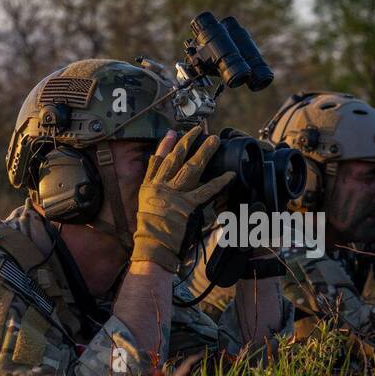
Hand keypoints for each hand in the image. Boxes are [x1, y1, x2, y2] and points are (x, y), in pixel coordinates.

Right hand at [131, 127, 234, 272]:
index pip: (158, 161)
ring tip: (214, 141)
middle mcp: (161, 186)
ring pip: (191, 167)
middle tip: (198, 130)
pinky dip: (219, 183)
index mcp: (150, 186)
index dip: (165, 145)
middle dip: (188, 142)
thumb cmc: (149, 232)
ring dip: (204, 152)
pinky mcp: (188, 206)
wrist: (151, 246)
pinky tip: (229, 175)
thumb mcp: (145, 208)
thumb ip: (152, 192)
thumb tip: (162, 184)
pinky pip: (207, 191)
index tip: (173, 133)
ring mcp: (175, 195)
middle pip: (176, 158)